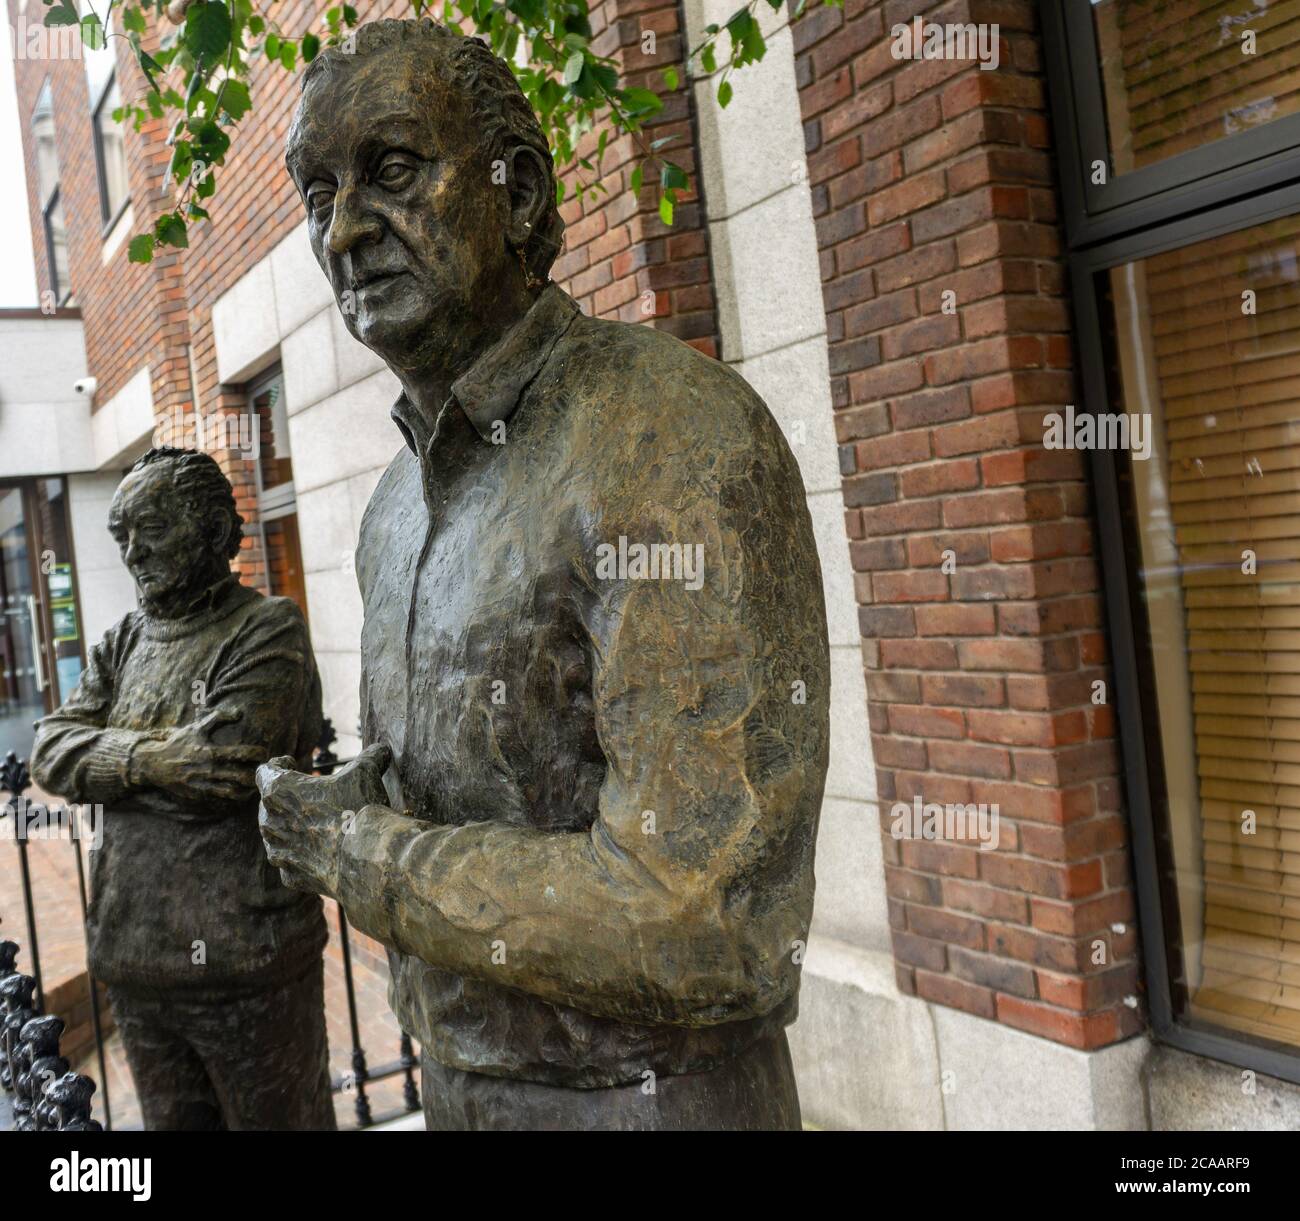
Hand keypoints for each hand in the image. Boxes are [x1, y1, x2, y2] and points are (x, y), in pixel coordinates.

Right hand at [131, 706, 266, 801]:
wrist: (153, 764)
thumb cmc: (178, 743)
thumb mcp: (196, 728)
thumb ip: (218, 718)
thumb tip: (240, 713)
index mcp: (211, 752)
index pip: (242, 753)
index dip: (258, 753)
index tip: (264, 753)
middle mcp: (209, 770)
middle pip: (242, 776)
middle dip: (256, 774)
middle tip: (263, 771)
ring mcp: (203, 784)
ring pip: (233, 792)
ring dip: (248, 790)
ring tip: (255, 785)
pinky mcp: (198, 795)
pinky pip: (220, 800)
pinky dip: (233, 798)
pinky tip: (240, 793)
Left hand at [256, 743, 391, 896]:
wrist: (364, 859)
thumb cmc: (359, 809)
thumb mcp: (366, 773)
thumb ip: (371, 757)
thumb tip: (382, 749)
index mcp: (279, 791)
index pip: (265, 771)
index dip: (278, 765)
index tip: (290, 763)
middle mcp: (270, 821)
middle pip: (269, 804)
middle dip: (286, 798)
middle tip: (308, 795)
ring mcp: (278, 852)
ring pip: (277, 835)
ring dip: (291, 828)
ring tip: (312, 824)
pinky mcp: (290, 876)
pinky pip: (290, 863)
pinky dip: (302, 856)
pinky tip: (319, 852)